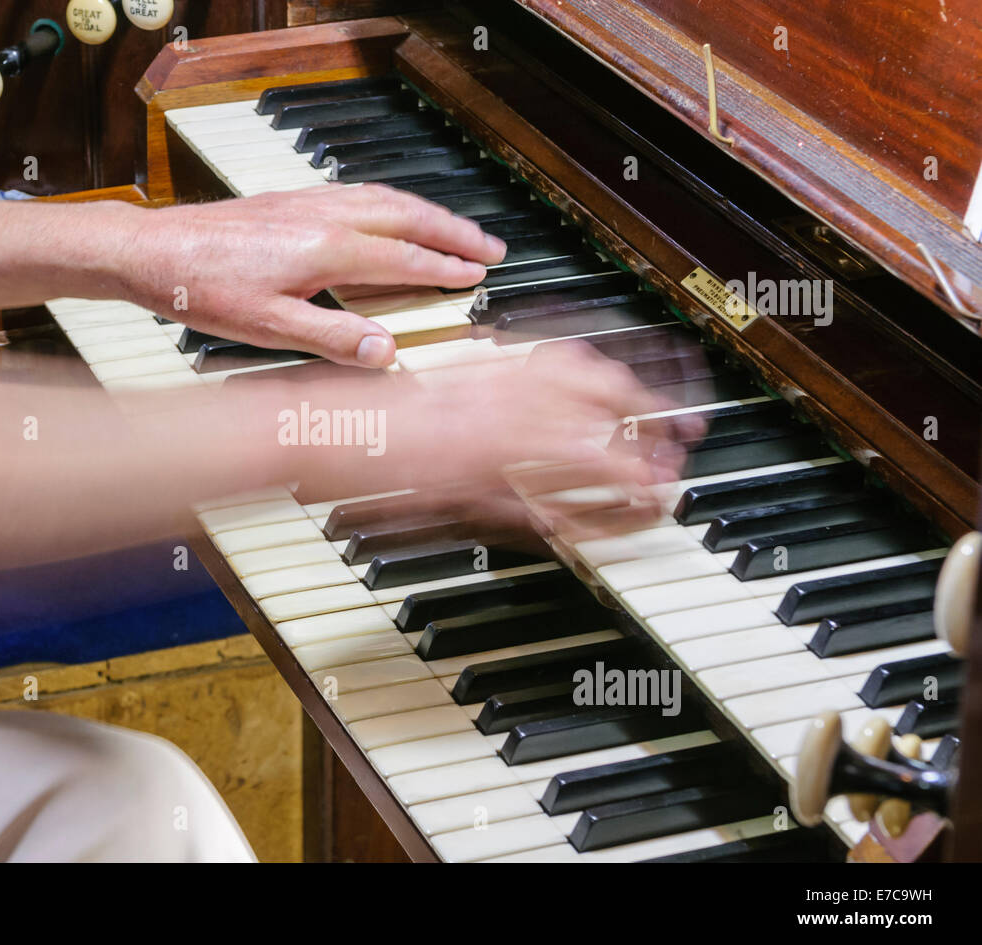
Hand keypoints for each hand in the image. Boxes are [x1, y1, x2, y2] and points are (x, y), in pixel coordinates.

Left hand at [109, 183, 506, 367]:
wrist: (152, 250)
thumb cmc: (202, 289)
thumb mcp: (269, 328)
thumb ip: (332, 338)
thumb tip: (385, 352)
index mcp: (326, 249)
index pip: (403, 258)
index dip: (444, 269)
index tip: (477, 275)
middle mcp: (323, 217)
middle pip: (407, 217)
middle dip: (454, 231)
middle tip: (490, 245)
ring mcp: (306, 203)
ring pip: (384, 198)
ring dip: (427, 212)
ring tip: (456, 228)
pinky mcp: (288, 199)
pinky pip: (358, 192)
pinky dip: (392, 201)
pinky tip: (390, 212)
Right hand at [219, 337, 701, 539]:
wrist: (313, 432)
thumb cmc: (358, 409)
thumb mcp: (430, 387)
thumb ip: (483, 388)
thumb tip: (524, 389)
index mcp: (485, 367)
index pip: (576, 362)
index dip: (628, 377)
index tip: (657, 390)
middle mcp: (497, 397)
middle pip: (600, 400)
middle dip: (653, 417)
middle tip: (687, 437)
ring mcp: (490, 445)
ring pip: (590, 454)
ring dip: (637, 471)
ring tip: (667, 489)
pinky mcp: (476, 492)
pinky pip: (553, 511)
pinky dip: (591, 519)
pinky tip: (614, 526)